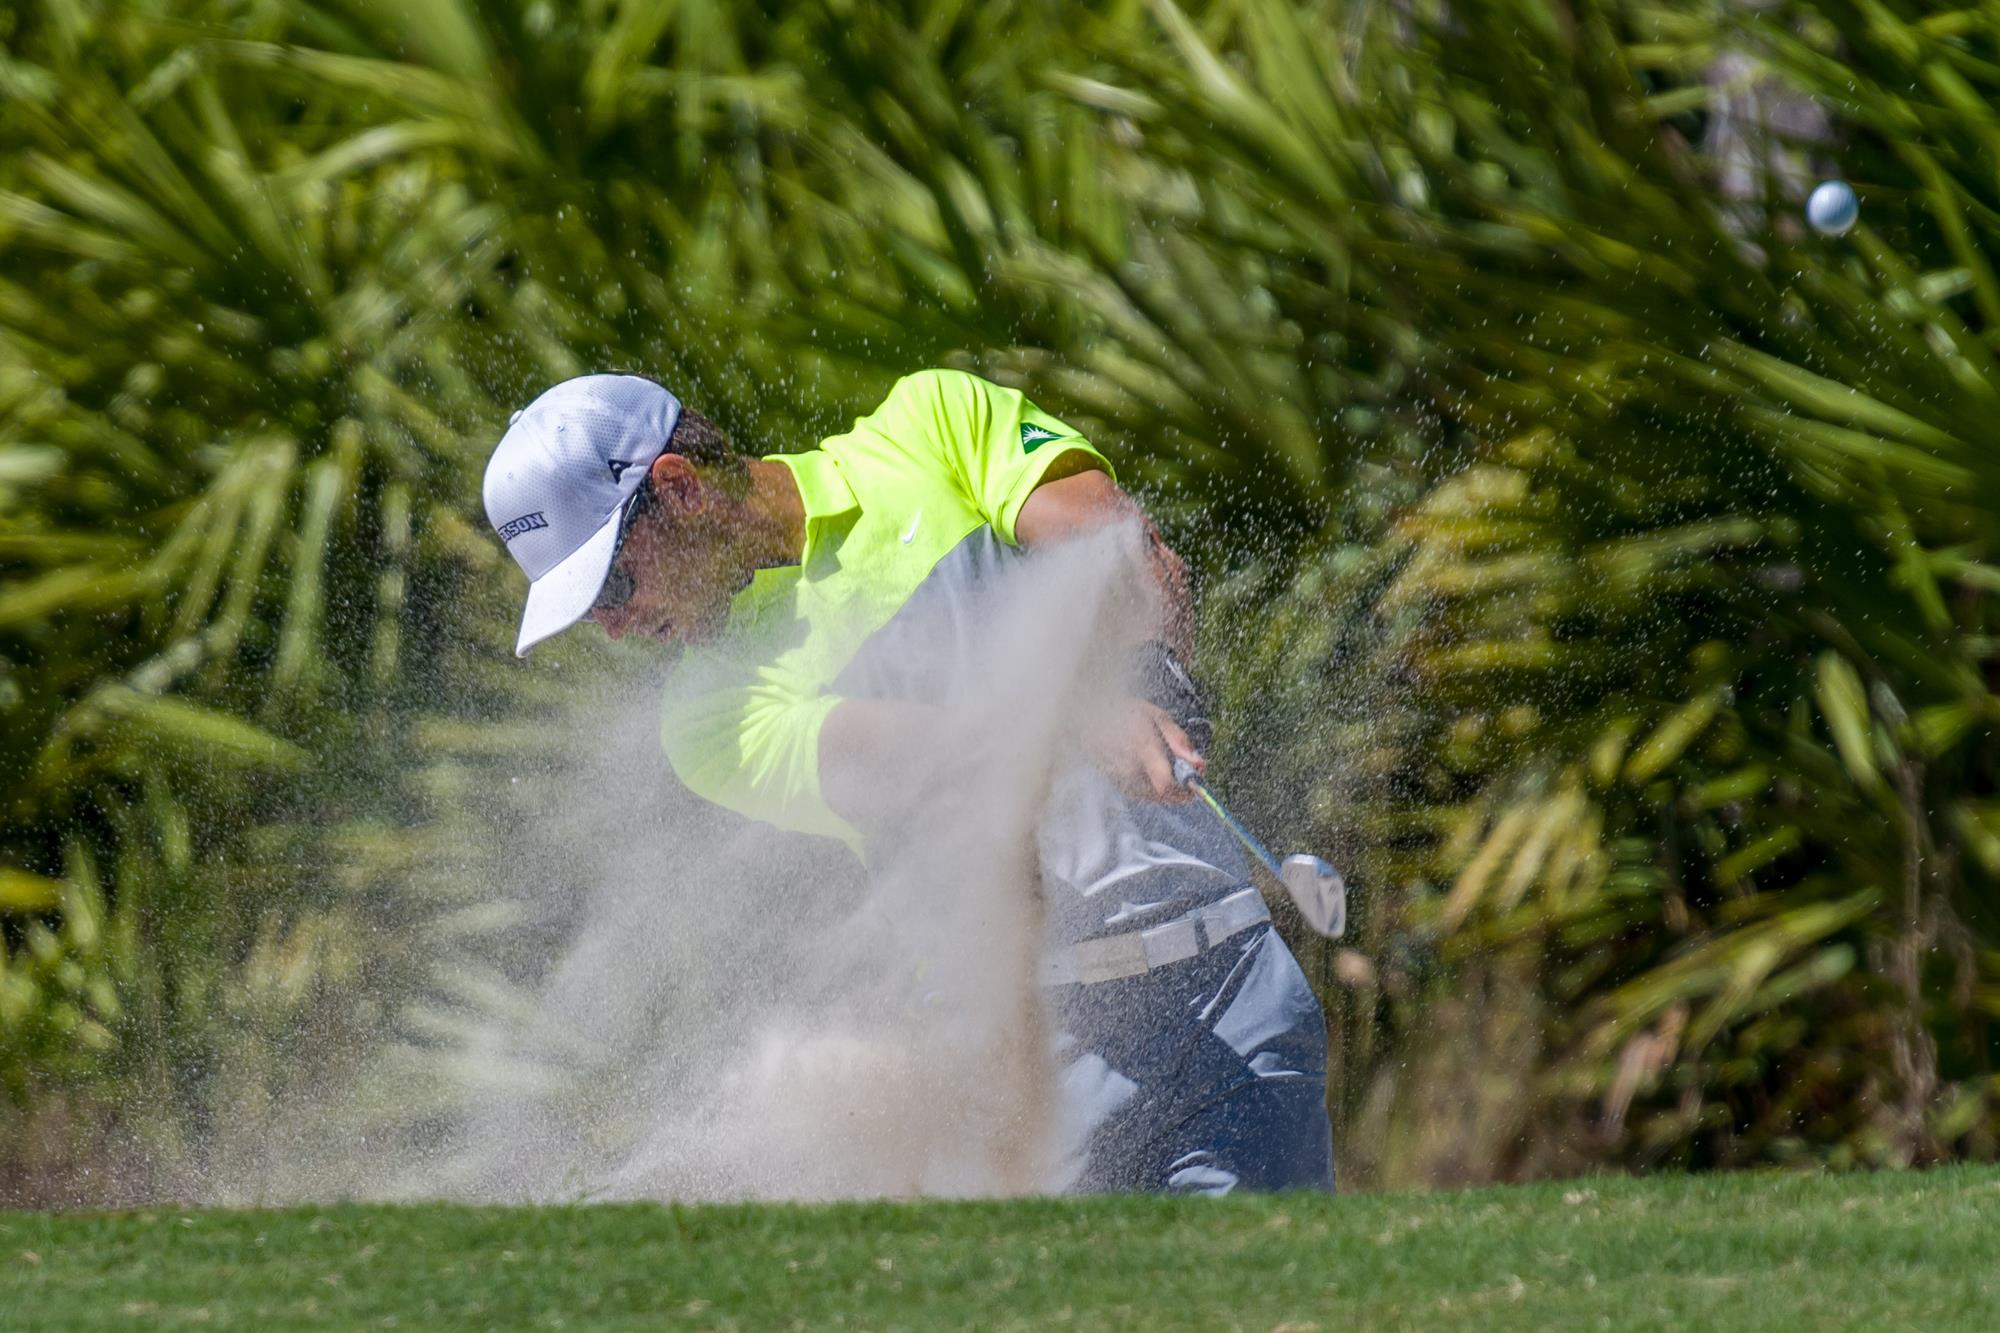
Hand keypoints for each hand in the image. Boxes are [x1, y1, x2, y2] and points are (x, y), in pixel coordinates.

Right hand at [1086, 699, 1205, 802]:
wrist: (1087, 718)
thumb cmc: (1124, 713)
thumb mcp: (1156, 716)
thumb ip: (1179, 740)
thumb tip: (1199, 763)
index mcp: (1143, 748)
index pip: (1167, 785)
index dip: (1185, 791)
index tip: (1194, 783)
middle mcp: (1130, 768)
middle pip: (1165, 796)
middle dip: (1180, 789)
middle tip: (1184, 773)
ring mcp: (1120, 779)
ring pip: (1155, 798)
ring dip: (1167, 789)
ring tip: (1166, 767)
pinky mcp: (1116, 784)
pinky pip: (1142, 794)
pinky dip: (1152, 787)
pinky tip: (1150, 770)